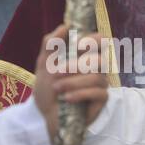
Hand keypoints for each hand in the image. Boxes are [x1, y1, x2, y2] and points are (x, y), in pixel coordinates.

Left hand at [34, 24, 107, 138]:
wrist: (44, 117)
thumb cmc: (47, 91)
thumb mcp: (43, 66)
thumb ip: (50, 45)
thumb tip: (64, 26)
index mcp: (83, 58)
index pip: (99, 42)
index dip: (93, 40)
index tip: (78, 44)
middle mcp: (95, 70)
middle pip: (98, 60)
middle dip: (76, 65)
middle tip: (57, 72)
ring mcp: (99, 86)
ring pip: (96, 77)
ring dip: (73, 82)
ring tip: (57, 89)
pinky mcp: (101, 101)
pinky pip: (98, 93)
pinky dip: (80, 93)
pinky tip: (66, 98)